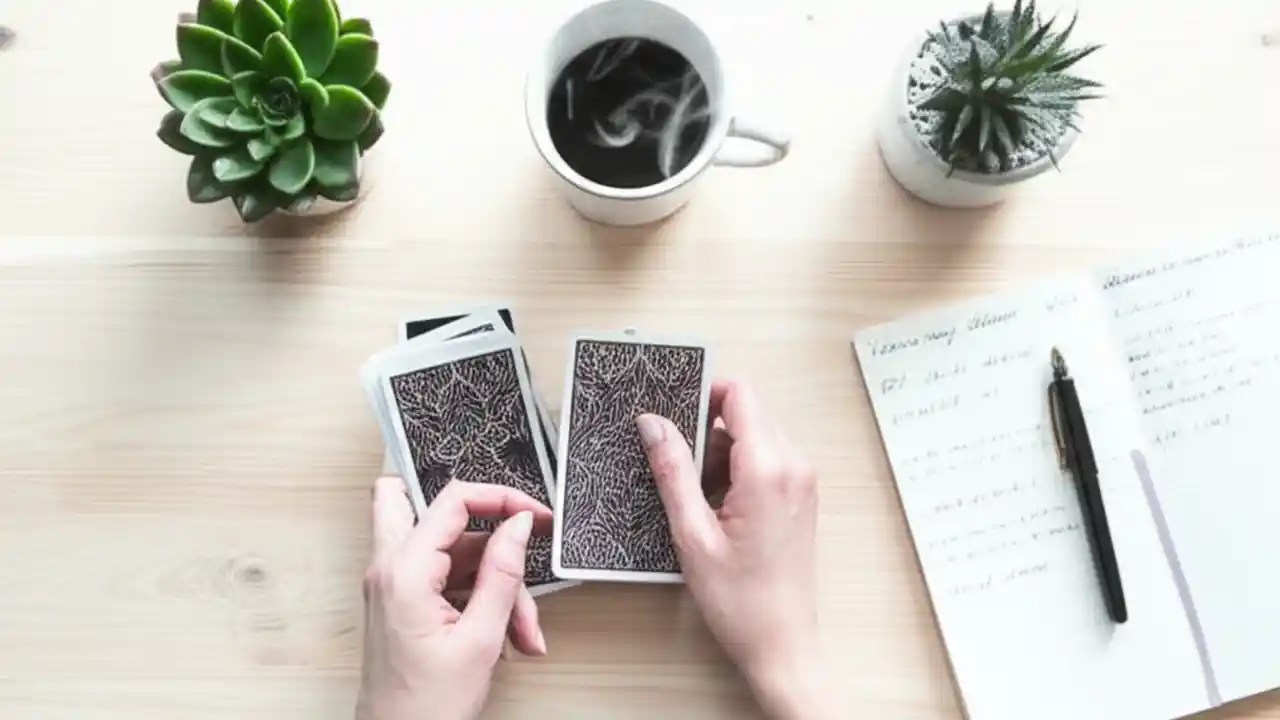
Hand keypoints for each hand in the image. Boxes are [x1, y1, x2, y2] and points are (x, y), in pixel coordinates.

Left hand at [356, 478, 551, 719]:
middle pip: (431, 507)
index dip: (500, 499)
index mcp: (404, 571)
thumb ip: (502, 574)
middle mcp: (391, 569)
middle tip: (514, 532)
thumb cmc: (425, 708)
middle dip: (479, 516)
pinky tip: (509, 633)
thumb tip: (517, 525)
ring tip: (524, 628)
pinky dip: (483, 598)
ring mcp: (396, 585)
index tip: (534, 515)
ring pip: (452, 550)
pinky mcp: (406, 601)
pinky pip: (450, 578)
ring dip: (495, 580)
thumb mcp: (480, 639)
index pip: (452, 501)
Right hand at [636, 379, 829, 719]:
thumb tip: (653, 424)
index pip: (741, 394)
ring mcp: (802, 480)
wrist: (783, 646)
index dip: (704, 392)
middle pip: (749, 410)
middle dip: (708, 424)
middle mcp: (794, 465)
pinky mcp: (800, 495)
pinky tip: (714, 504)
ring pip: (756, 434)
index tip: (672, 411)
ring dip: (720, 450)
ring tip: (693, 494)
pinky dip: (736, 467)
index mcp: (769, 469)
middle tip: (673, 460)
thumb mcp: (692, 535)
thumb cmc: (740, 601)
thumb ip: (672, 472)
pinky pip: (766, 458)